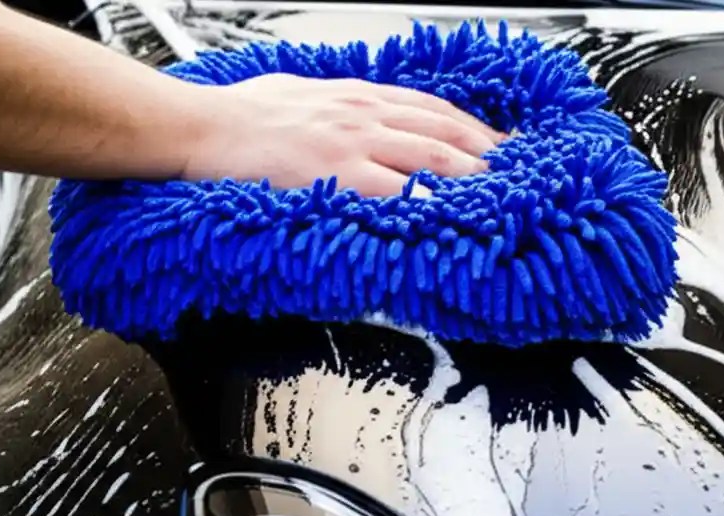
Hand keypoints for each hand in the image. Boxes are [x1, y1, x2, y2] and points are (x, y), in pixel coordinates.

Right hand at [180, 74, 506, 195]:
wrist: (199, 127)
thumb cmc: (243, 118)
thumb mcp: (302, 95)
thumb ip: (341, 107)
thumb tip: (367, 117)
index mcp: (358, 97)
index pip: (433, 109)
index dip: (475, 128)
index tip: (504, 145)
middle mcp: (364, 115)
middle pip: (444, 132)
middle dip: (488, 153)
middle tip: (524, 173)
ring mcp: (353, 145)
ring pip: (430, 157)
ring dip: (472, 175)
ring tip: (505, 194)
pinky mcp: (336, 175)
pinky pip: (394, 190)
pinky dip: (428, 200)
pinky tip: (453, 211)